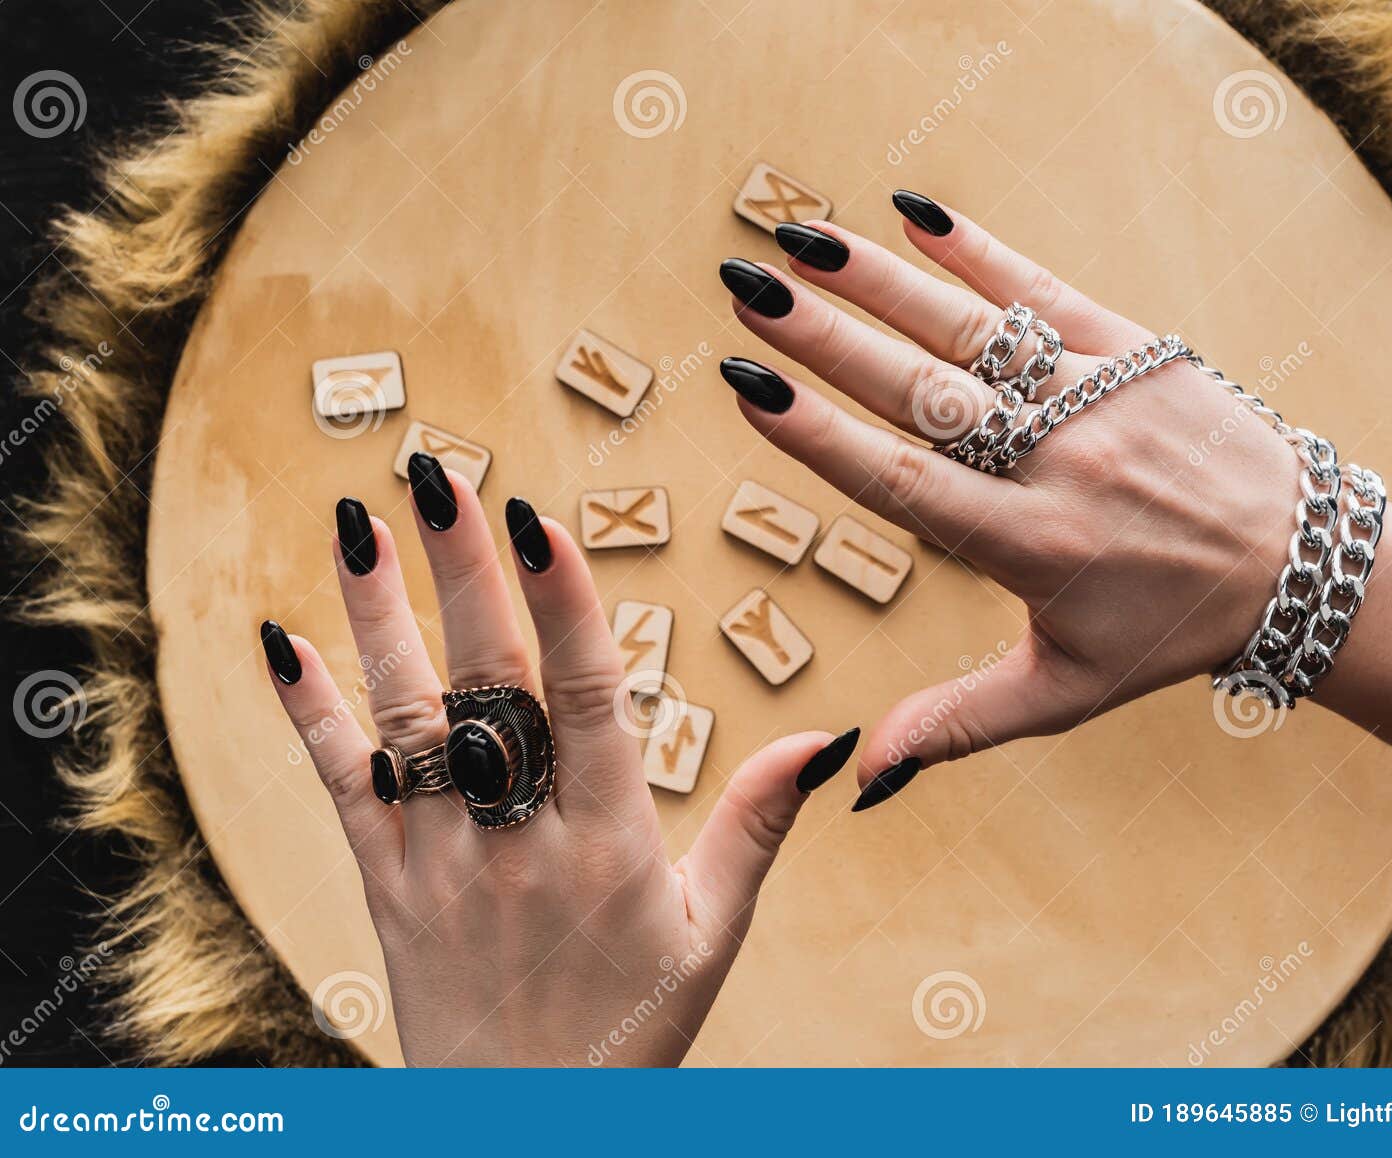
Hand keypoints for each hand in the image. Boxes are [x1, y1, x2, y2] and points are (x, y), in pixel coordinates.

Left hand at [260, 459, 856, 1064]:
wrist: (528, 1132)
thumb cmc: (631, 1028)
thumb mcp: (715, 933)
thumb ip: (760, 825)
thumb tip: (827, 739)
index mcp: (611, 844)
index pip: (586, 698)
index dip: (562, 602)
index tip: (537, 518)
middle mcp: (518, 843)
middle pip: (488, 686)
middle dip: (462, 573)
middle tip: (441, 474)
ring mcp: (440, 864)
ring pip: (404, 723)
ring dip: (377, 618)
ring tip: (357, 524)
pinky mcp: (383, 889)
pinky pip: (338, 790)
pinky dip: (308, 714)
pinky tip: (279, 640)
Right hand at [719, 191, 1304, 807]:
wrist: (1306, 565)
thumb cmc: (1171, 632)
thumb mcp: (1067, 693)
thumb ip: (958, 724)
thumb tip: (862, 776)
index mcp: (1030, 547)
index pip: (903, 482)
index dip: (820, 438)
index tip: (750, 390)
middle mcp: (1060, 464)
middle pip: (922, 393)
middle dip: (826, 340)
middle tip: (746, 290)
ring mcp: (1101, 398)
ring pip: (974, 331)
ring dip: (881, 281)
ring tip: (800, 241)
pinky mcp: (1141, 350)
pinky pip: (1049, 290)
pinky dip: (981, 252)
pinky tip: (915, 212)